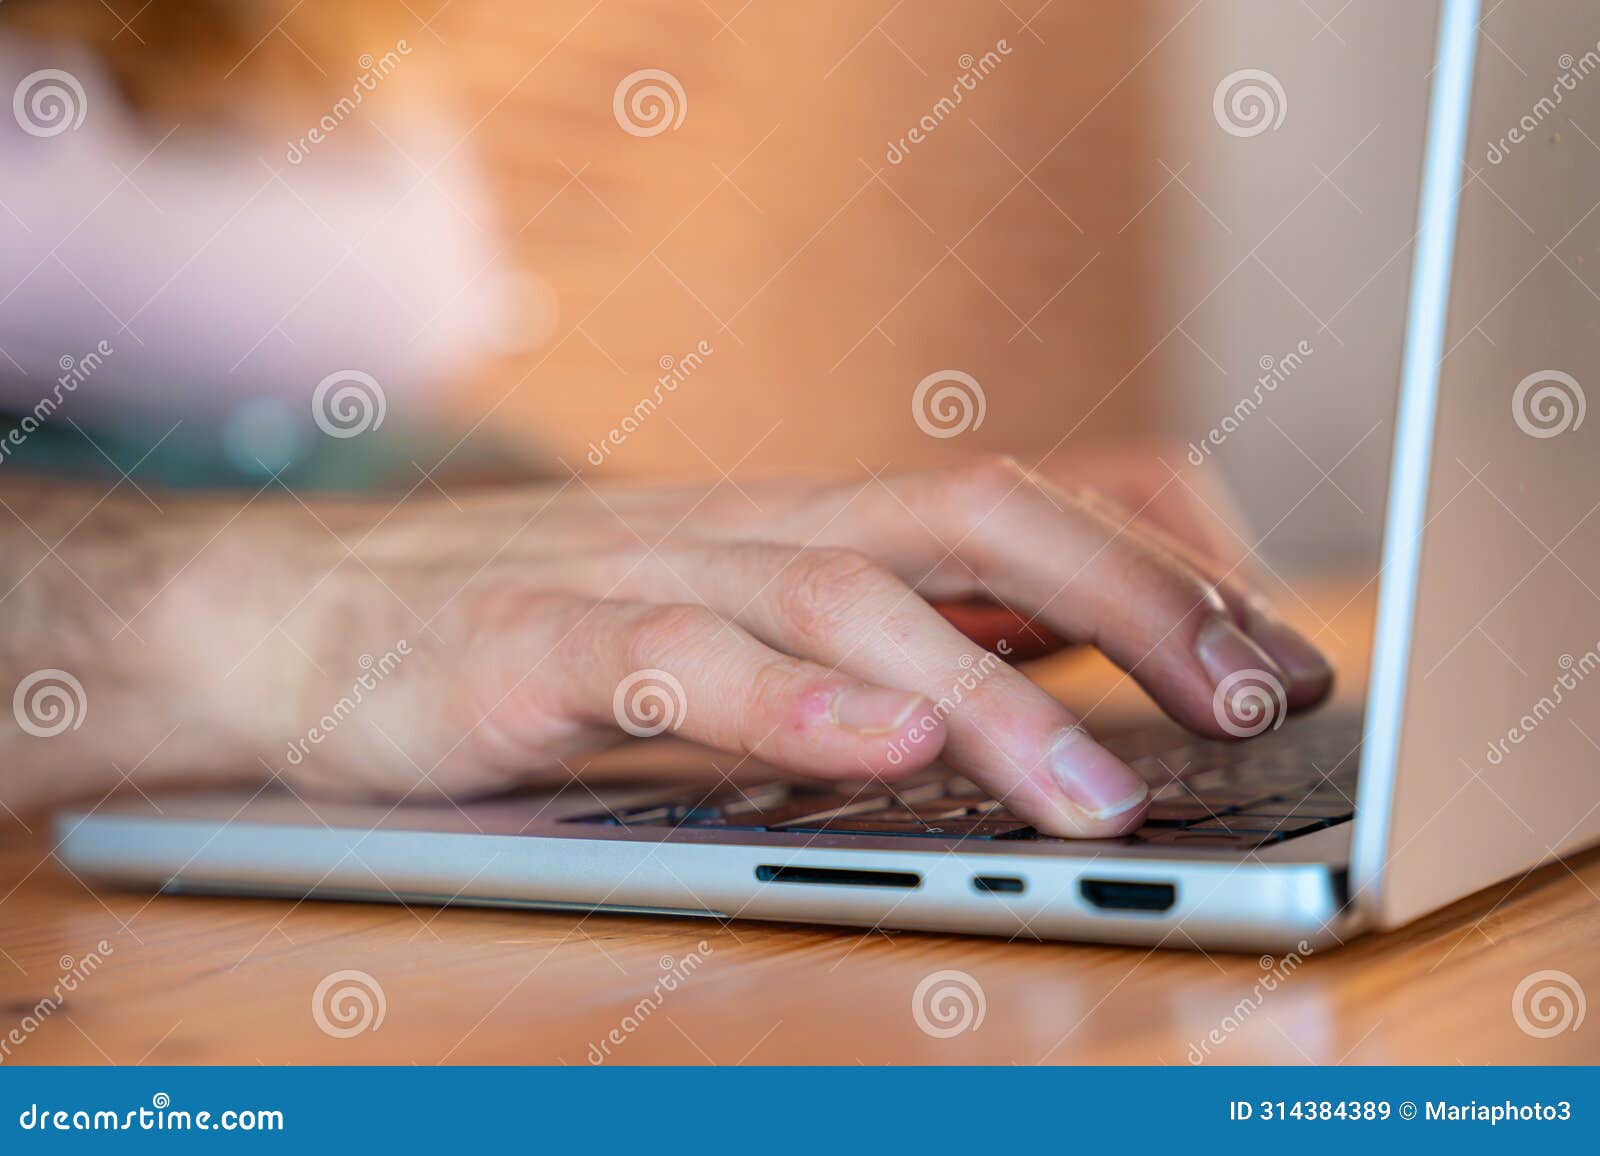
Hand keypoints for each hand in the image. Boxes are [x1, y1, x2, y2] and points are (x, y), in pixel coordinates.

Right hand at [200, 452, 1329, 838]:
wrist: (314, 615)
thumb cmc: (552, 631)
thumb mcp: (742, 625)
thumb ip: (869, 640)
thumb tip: (1041, 687)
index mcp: (815, 530)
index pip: (1025, 501)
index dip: (1162, 559)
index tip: (1276, 647)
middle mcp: (756, 531)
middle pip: (975, 517)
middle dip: (1134, 598)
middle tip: (1259, 695)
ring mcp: (648, 575)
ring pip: (845, 596)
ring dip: (989, 689)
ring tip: (1103, 792)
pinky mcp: (536, 645)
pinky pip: (674, 659)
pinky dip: (785, 704)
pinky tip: (876, 752)